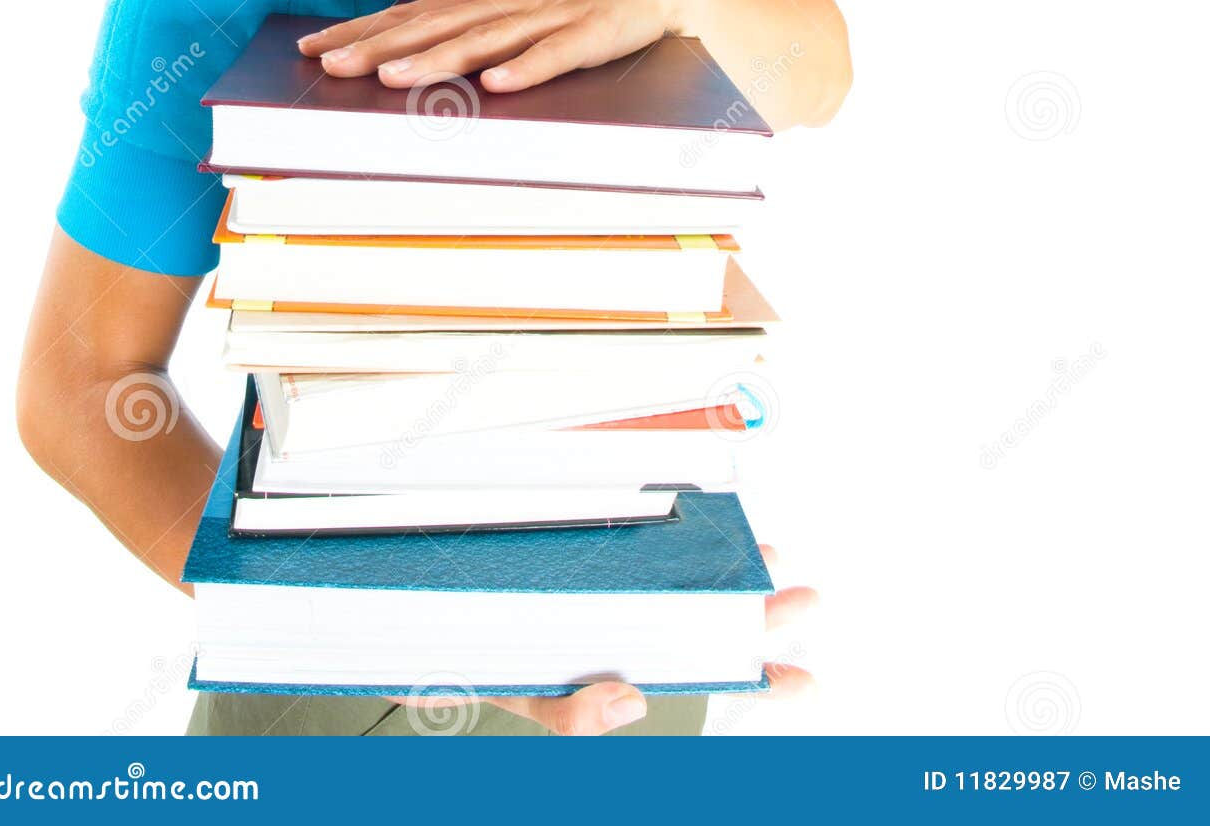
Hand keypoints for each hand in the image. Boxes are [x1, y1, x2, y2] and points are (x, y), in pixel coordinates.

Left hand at [298, 0, 697, 91]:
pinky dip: (524, 69)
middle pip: (431, 29)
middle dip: (378, 47)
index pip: (409, 16)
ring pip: (482, 42)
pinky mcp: (587, 36)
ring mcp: (545, 19)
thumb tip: (405, 50)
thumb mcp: (513, 9)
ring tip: (391, 78)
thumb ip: (466, 29)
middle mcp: (504, 5)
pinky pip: (552, 56)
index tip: (310, 48)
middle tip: (328, 65)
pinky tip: (497, 85)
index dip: (360, 31)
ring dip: (436, 60)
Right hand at [376, 545, 815, 735]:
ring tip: (774, 556)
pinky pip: (646, 536)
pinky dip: (682, 529)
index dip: (758, 678)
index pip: (703, 675)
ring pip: (690, 581)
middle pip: (710, 624)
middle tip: (809, 599)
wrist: (423, 612)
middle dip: (763, 615)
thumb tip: (630, 701)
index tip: (806, 681)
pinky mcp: (591, 542)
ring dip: (734, 571)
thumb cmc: (481, 657)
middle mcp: (627, 625)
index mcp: (620, 662)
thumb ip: (575, 712)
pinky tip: (708, 518)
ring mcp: (615, 584)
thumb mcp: (527, 695)